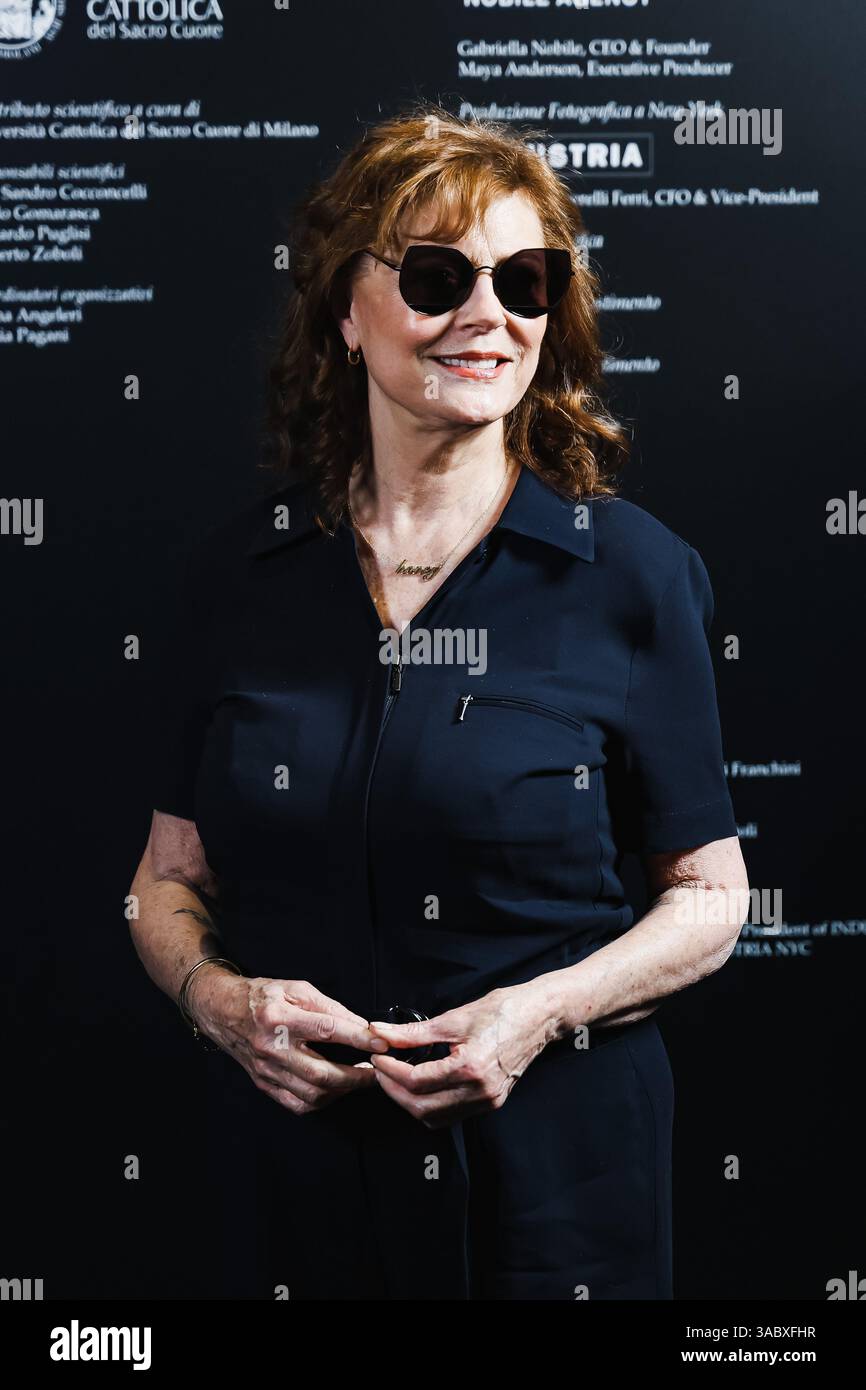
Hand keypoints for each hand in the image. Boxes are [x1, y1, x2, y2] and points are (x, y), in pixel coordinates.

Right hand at [188, 971, 389, 1114]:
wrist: (221, 1011)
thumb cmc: (261, 995)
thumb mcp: (296, 988)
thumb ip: (329, 1007)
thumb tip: (360, 1026)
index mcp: (280, 1017)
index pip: (326, 1030)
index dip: (358, 1038)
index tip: (381, 1044)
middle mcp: (272, 1047)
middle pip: (320, 1073)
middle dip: (355, 1076)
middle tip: (376, 1071)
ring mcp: (266, 1070)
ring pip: (310, 1093)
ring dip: (341, 1091)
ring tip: (358, 1079)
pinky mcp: (264, 1084)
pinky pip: (295, 1103)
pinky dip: (320, 1101)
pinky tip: (333, 1090)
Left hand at [368, 984, 554, 1127]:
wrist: (539, 1016)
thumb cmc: (503, 1011)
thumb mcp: (454, 1018)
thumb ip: (414, 1032)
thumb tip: (382, 1033)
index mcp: (471, 1068)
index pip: (417, 1081)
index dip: (390, 1071)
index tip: (377, 1057)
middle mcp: (480, 1092)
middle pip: (422, 1108)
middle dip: (394, 1091)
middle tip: (380, 1070)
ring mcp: (487, 1101)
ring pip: (435, 1118)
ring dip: (409, 1102)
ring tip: (396, 1078)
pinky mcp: (491, 1103)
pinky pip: (451, 1116)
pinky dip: (430, 1106)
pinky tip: (421, 1086)